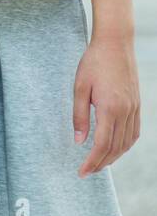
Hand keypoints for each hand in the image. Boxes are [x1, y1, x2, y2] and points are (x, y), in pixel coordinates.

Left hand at [73, 37, 140, 176]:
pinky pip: (134, 132)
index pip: (101, 145)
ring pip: (126, 143)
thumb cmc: (94, 62)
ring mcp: (134, 108)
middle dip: (101, 163)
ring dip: (113, 156)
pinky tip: (116, 147)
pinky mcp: (137, 104)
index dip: (91, 162)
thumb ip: (79, 115)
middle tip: (88, 171)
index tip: (81, 172)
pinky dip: (125, 145)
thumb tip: (78, 140)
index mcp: (109, 108)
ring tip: (99, 163)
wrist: (115, 43)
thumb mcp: (79, 87)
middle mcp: (125, 111)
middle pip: (114, 148)